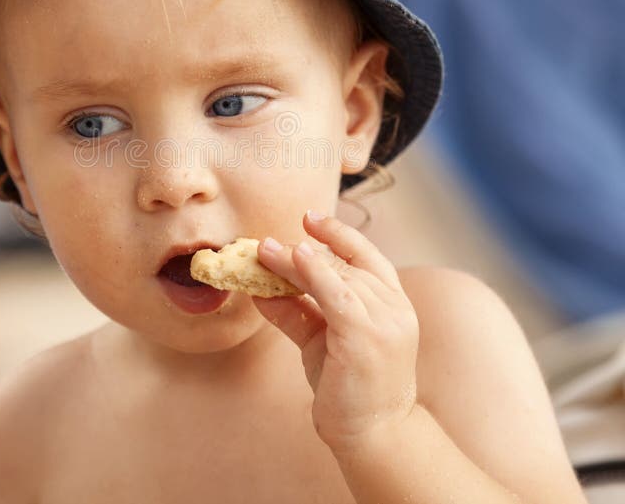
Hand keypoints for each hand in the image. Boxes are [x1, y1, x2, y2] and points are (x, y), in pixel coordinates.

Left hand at [253, 211, 419, 453]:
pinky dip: (314, 273)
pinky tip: (293, 258)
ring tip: (265, 251)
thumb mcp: (321, 339)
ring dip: (296, 261)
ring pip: (336, 275)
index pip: (367, 256)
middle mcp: (394, 307)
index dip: (339, 234)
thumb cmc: (350, 386)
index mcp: (392, 303)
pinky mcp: (366, 336)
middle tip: (265, 243)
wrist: (374, 436)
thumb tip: (259, 289)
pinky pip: (336, 294)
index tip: (309, 218)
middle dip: (303, 250)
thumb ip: (296, 311)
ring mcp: (384, 320)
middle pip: (344, 264)